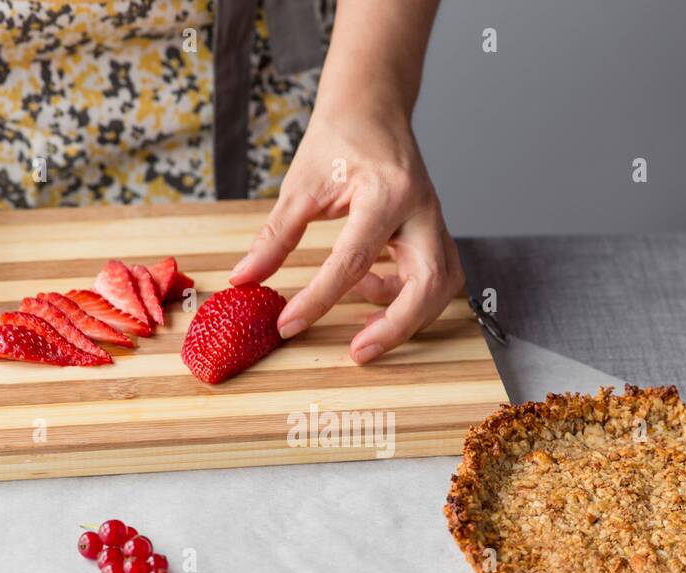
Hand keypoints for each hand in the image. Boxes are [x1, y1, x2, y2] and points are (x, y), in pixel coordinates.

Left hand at [229, 108, 462, 364]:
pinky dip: (404, 297)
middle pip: (429, 283)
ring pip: (441, 286)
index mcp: (386, 193)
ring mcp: (434, 220)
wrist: (372, 106)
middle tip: (358, 352)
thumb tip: (244, 280)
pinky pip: (432, 277)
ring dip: (409, 317)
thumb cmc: (338, 138)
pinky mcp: (432, 231)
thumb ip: (274, 237)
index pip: (354, 261)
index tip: (289, 324)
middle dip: (398, 327)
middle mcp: (421, 209)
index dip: (319, 300)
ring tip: (365, 329)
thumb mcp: (299, 186)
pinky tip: (367, 291)